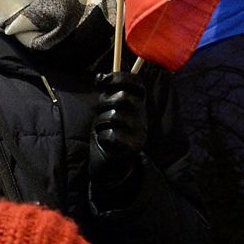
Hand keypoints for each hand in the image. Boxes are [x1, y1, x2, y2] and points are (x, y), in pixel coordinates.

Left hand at [88, 71, 146, 187]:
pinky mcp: (132, 148)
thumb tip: (100, 76)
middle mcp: (142, 118)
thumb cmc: (108, 134)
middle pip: (124, 98)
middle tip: (101, 111)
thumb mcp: (108, 110)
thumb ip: (108, 94)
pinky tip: (105, 142)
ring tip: (102, 130)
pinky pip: (111, 135)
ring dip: (101, 122)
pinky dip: (102, 137)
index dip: (121, 77)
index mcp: (138, 106)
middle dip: (105, 101)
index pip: (137, 85)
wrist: (112, 166)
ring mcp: (139, 133)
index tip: (102, 79)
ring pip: (114, 116)